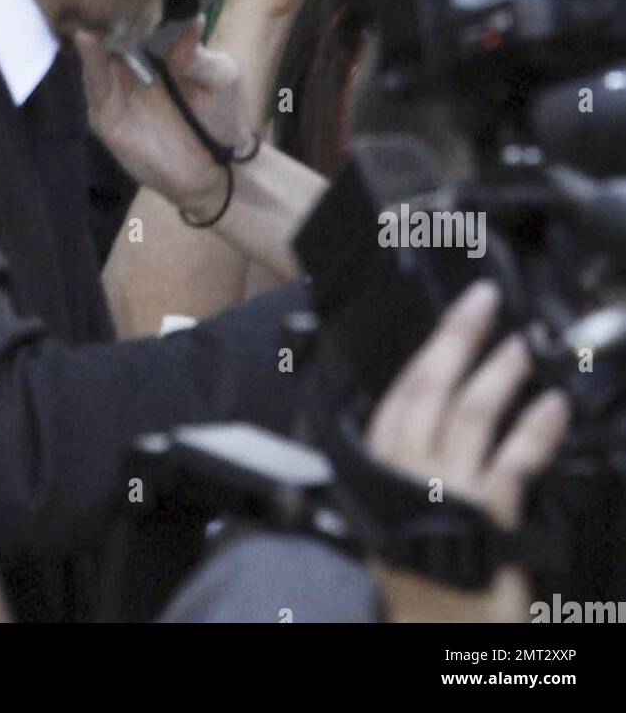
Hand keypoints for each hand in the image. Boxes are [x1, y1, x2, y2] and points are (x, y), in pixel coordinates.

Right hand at [75, 20, 250, 220]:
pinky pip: (94, 84)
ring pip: (95, 52)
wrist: (215, 168)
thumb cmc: (221, 115)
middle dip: (102, 5)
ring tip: (88, 3)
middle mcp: (133, 63)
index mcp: (160, 47)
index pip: (140, 14)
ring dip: (91, 28)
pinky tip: (88, 39)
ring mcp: (116, 87)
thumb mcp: (220, 77)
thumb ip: (197, 53)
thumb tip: (189, 18)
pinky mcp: (106, 113)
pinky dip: (90, 62)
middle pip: (110, 28)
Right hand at [366, 280, 570, 621]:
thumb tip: (434, 405)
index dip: (430, 346)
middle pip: (434, 388)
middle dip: (460, 338)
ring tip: (523, 347)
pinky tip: (552, 408)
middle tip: (484, 300)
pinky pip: (514, 462)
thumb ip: (405, 461)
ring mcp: (447, 490)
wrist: (435, 635)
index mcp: (382, 467)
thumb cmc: (419, 575)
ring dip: (500, 373)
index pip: (402, 392)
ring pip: (473, 415)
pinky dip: (535, 430)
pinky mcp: (487, 517)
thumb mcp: (395, 512)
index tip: (456, 312)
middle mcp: (408, 471)